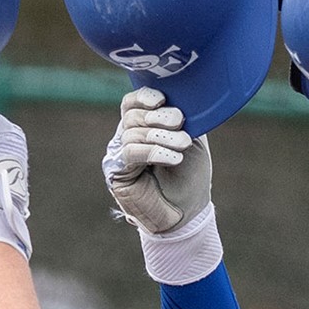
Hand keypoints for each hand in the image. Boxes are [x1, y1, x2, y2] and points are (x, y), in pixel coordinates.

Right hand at [103, 88, 211, 233]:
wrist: (188, 211)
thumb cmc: (191, 176)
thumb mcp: (191, 141)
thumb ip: (182, 120)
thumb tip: (178, 102)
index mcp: (143, 126)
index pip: (131, 103)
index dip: (144, 97)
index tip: (163, 100)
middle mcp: (128, 138)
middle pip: (132, 116)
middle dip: (159, 117)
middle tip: (181, 123)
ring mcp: (120, 156)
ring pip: (132, 134)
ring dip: (161, 137)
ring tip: (183, 145)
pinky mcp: (118, 174)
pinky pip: (130, 153)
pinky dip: (154, 151)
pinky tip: (173, 158)